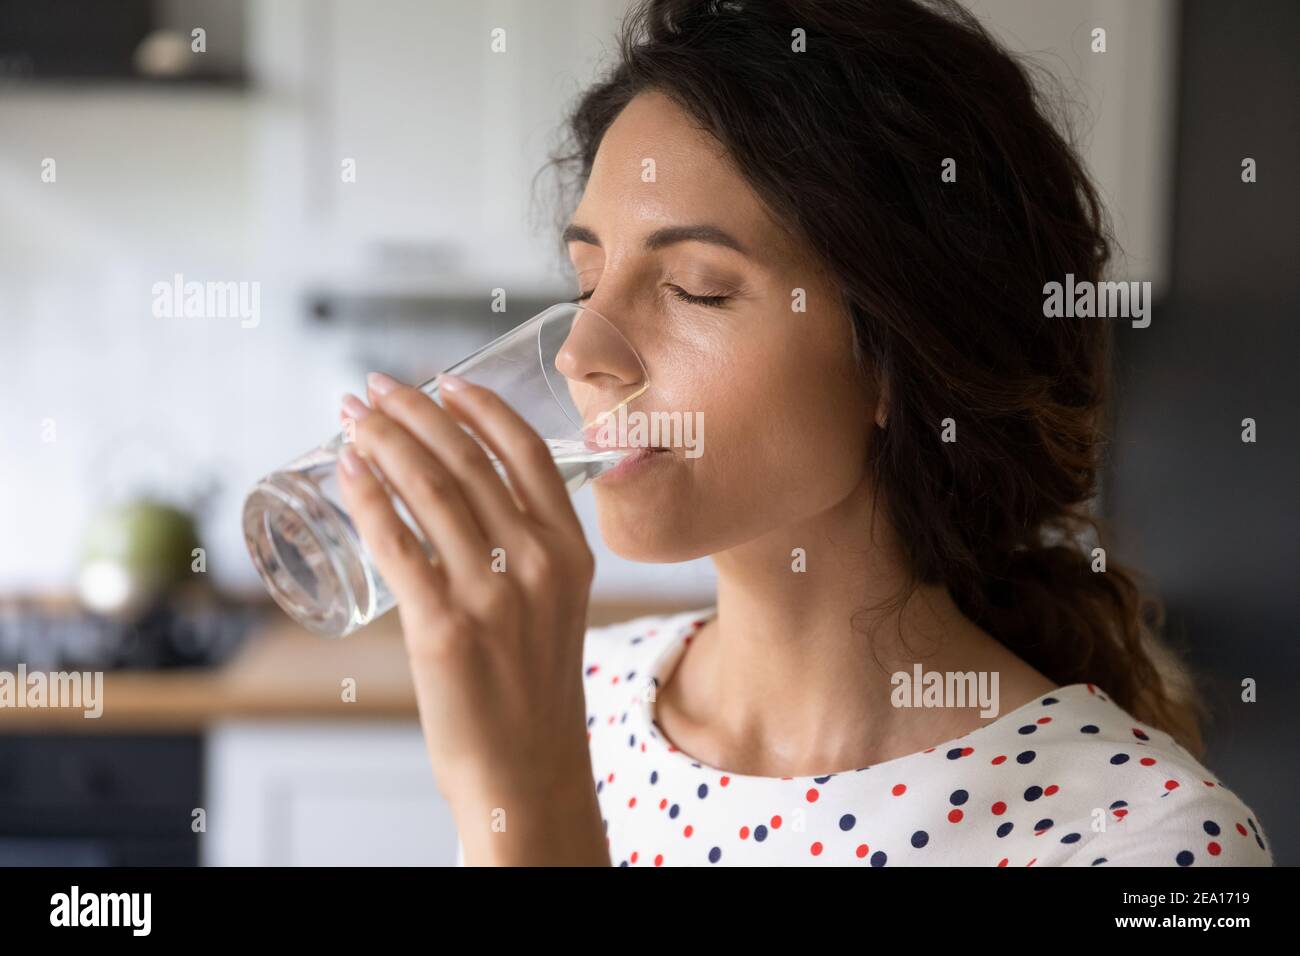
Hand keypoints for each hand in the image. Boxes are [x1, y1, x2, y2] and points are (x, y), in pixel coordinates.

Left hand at [335, 371, 606, 864]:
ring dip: (383, 442)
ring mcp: (492, 595)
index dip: (479, 407)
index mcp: (573, 551)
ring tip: (352, 417)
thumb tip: (462, 500)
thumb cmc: (534, 690)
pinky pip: (397, 545)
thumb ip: (528, 552)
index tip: (442, 380)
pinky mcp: (444, 629)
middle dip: (413, 411)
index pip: (528, 453)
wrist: (528, 771)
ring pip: (430, 491)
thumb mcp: (556, 606)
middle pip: (468, 461)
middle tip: (374, 388)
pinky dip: (367, 499)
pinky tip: (346, 472)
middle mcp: (539, 564)